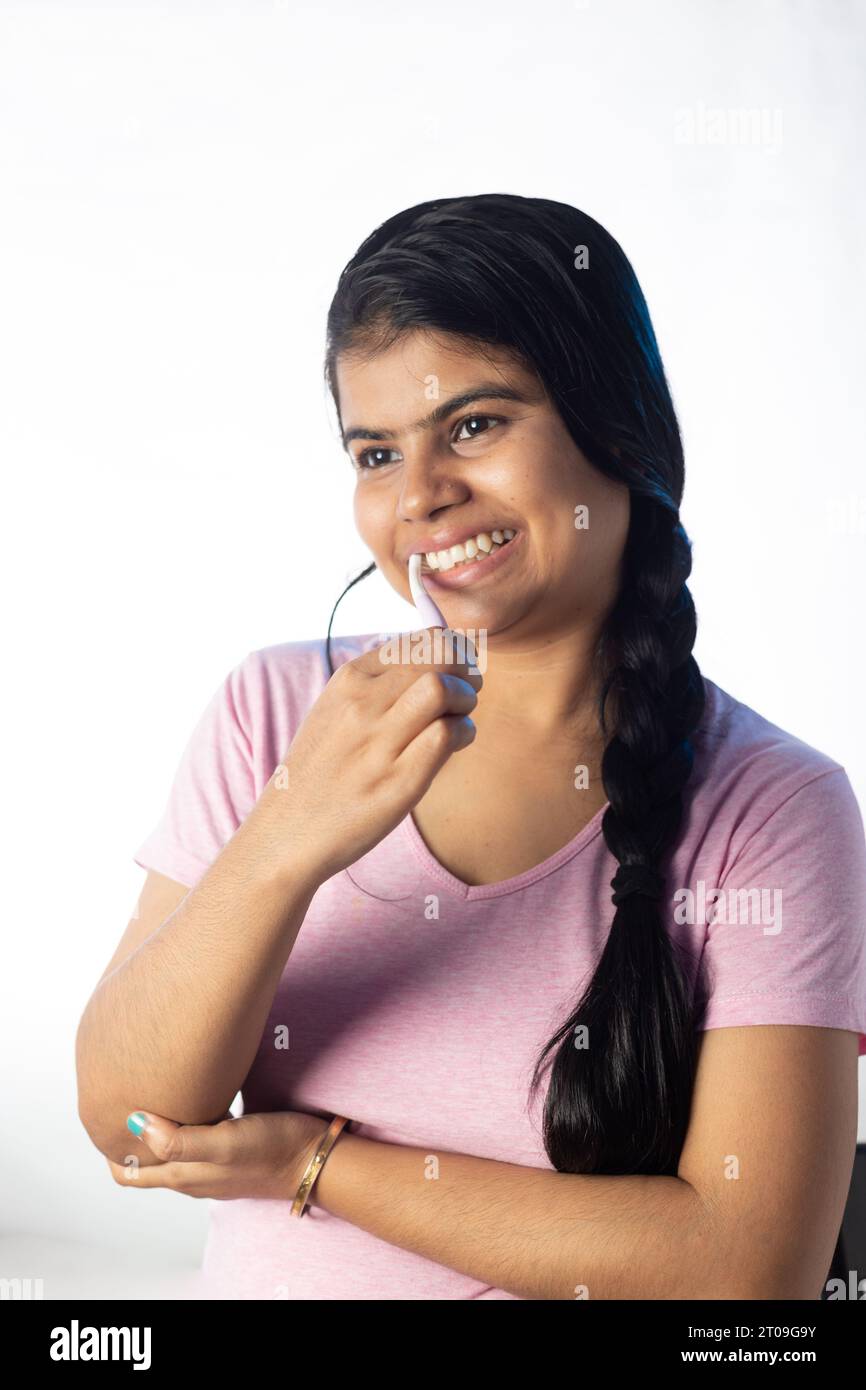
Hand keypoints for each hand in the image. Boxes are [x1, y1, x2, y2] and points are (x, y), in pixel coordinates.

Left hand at [106, 1108, 329, 1200]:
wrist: (315, 1159)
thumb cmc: (273, 1150)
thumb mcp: (225, 1143)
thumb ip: (179, 1140)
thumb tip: (134, 1123)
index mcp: (183, 1176)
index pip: (128, 1173)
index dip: (111, 1149)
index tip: (108, 1115)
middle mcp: (192, 1174)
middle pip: (145, 1160)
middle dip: (130, 1134)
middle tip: (125, 1094)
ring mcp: (212, 1164)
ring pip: (169, 1147)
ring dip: (156, 1126)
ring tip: (152, 1090)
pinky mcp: (231, 1150)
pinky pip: (195, 1137)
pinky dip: (183, 1120)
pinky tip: (192, 1095)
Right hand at [260, 626, 482, 881]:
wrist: (288, 830)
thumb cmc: (322, 771)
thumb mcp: (337, 711)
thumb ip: (379, 683)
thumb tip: (435, 655)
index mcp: (348, 679)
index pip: (420, 639)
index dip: (451, 650)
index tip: (455, 671)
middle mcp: (361, 703)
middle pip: (438, 656)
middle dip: (465, 671)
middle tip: (466, 693)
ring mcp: (378, 742)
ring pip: (442, 688)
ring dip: (465, 699)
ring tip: (459, 718)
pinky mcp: (398, 781)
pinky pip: (446, 735)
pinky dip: (464, 732)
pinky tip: (456, 743)